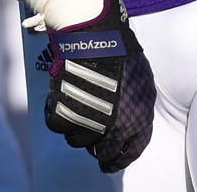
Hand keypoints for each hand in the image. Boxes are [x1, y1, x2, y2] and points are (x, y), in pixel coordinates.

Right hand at [41, 0, 155, 172]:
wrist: (97, 33)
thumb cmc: (120, 49)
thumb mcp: (140, 79)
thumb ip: (134, 104)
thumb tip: (127, 121)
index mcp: (139, 118)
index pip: (130, 152)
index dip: (118, 159)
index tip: (109, 162)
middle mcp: (117, 126)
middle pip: (102, 151)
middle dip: (95, 145)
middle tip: (87, 134)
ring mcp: (92, 121)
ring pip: (77, 140)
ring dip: (75, 126)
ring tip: (75, 105)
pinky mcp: (67, 112)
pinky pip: (57, 125)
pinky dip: (55, 114)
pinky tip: (59, 100)